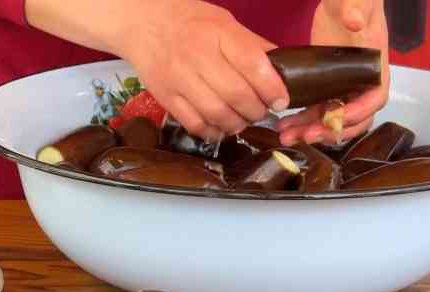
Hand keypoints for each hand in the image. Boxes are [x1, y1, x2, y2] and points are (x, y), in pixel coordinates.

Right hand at [26, 0, 289, 140]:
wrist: (144, 23)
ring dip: (237, 124)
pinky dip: (212, 132)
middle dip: (257, 111)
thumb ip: (252, 46)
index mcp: (219, 33)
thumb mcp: (225, 23)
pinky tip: (220, 128)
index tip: (281, 100)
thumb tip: (284, 70)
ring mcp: (180, 79)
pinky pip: (193, 123)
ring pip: (216, 114)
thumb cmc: (191, 22)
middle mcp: (199, 56)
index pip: (253, 64)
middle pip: (236, 94)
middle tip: (262, 112)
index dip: (272, 88)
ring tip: (242, 121)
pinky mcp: (166, 97)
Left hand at [276, 0, 389, 145]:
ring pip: (331, 119)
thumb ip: (357, 10)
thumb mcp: (357, 3)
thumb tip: (354, 22)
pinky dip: (302, 121)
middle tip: (306, 135)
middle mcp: (362, 84)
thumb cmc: (355, 2)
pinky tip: (284, 126)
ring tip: (287, 136)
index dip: (357, 112)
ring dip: (310, 131)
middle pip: (353, 118)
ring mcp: (343, 88)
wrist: (340, 2)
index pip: (374, 99)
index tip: (335, 117)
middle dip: (330, 130)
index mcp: (375, 69)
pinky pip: (317, 111)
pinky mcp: (326, 87)